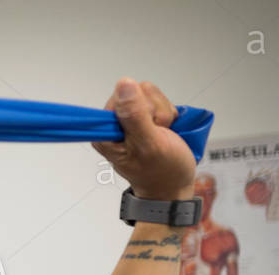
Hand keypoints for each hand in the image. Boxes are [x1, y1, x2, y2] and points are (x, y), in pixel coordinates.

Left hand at [92, 79, 197, 200]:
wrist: (172, 186)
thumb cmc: (161, 172)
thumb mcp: (149, 144)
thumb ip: (135, 114)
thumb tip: (123, 84)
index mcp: (105, 132)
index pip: (120, 96)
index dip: (140, 107)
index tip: (146, 126)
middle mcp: (114, 124)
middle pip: (137, 92)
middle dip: (155, 111)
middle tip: (158, 133)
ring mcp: (130, 120)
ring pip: (149, 95)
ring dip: (163, 114)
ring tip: (162, 134)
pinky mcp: (144, 117)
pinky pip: (159, 101)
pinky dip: (167, 114)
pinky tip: (166, 130)